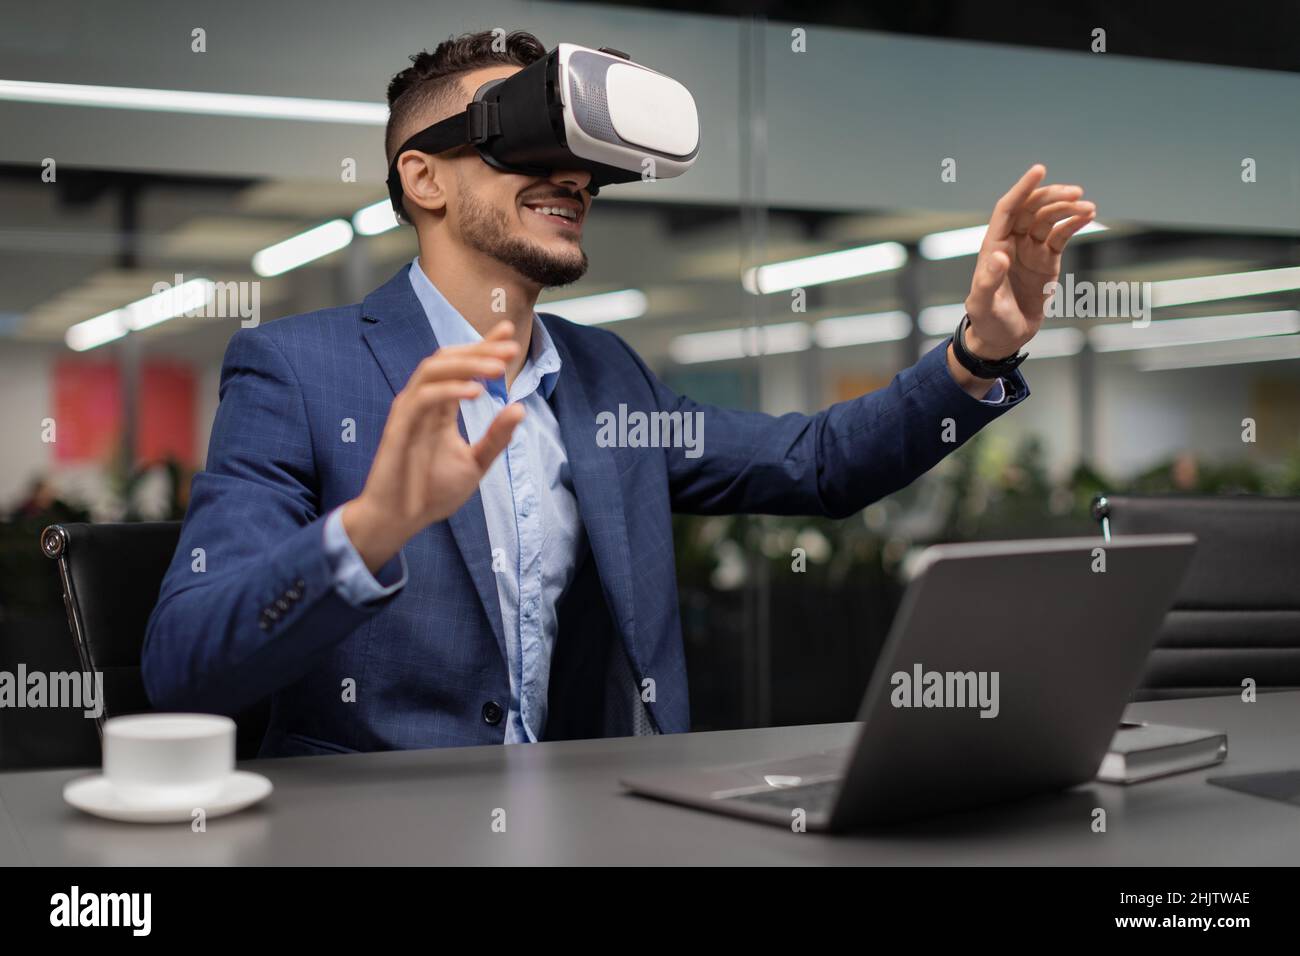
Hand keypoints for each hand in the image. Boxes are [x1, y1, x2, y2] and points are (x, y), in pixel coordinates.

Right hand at [341, 321, 523, 571]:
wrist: (400, 520)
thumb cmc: (431, 492)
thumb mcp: (475, 463)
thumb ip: (496, 437)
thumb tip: (519, 408)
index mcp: (440, 408)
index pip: (462, 367)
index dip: (483, 346)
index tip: (510, 332)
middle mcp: (423, 403)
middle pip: (447, 359)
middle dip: (480, 350)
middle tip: (511, 348)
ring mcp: (409, 412)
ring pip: (433, 370)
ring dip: (467, 364)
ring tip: (498, 366)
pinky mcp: (398, 427)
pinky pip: (423, 398)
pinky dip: (449, 390)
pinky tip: (476, 391)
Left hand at [963, 163, 1096, 358]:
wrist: (1004, 338)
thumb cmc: (987, 321)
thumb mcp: (983, 304)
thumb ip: (988, 280)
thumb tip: (999, 256)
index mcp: (993, 246)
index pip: (1007, 209)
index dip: (1022, 189)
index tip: (1039, 170)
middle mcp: (1012, 242)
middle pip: (1032, 208)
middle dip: (1052, 197)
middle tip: (1075, 192)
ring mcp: (1030, 249)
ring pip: (1049, 219)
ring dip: (1067, 209)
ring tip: (1088, 207)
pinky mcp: (1047, 259)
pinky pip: (1061, 235)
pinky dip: (1074, 224)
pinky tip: (1088, 215)